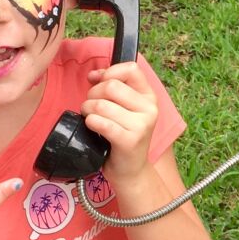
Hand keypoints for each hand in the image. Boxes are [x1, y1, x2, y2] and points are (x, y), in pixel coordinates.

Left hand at [81, 60, 157, 182]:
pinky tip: (92, 127)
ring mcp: (142, 125)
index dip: (110, 72)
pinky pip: (101, 122)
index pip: (131, 69)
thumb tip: (93, 75)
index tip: (99, 82)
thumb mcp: (124, 108)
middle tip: (91, 107)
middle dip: (93, 94)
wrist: (130, 170)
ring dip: (88, 110)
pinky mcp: (129, 141)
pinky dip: (91, 122)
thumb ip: (112, 87)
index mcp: (149, 97)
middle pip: (111, 85)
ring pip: (102, 104)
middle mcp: (150, 109)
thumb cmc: (122, 136)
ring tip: (90, 118)